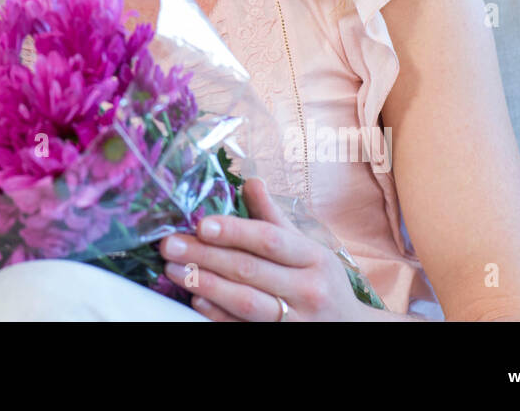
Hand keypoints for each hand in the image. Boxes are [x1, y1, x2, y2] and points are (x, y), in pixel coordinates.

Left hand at [158, 178, 373, 321]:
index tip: (201, 224)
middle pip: (250, 270)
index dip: (235, 231)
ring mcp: (295, 320)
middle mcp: (308, 290)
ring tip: (173, 270)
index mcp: (314, 258)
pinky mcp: (280, 338)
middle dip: (206, 256)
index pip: (270, 240)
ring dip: (205, 284)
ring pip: (245, 302)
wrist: (349, 328)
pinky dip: (217, 314)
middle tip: (171, 244)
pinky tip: (195, 298)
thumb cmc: (321, 280)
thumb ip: (275, 217)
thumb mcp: (309, 247)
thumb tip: (251, 181)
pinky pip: (243, 327)